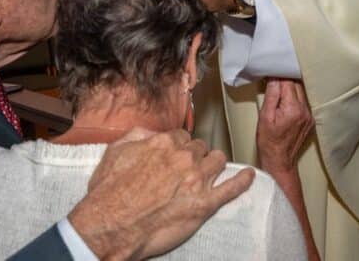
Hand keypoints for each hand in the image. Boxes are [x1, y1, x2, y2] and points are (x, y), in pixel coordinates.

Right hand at [68, 128, 254, 259]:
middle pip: (200, 148)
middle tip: (185, 169)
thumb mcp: (115, 152)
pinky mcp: (204, 204)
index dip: (178, 146)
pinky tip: (250, 176)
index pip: (181, 136)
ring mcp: (197, 180)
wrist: (111, 226)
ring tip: (209, 172)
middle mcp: (183, 157)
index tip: (175, 155)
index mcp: (163, 143)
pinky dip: (243, 181)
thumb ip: (136, 135)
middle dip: (194, 156)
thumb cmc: (109, 192)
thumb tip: (150, 132)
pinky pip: (232, 188)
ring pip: (217, 161)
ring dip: (213, 164)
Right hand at [256, 78, 313, 174]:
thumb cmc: (269, 142)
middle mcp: (304, 111)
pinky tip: (285, 102)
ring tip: (277, 92)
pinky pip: (302, 102)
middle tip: (273, 80)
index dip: (279, 75)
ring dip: (290, 89)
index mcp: (293, 109)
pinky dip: (294, 98)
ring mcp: (309, 116)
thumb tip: (274, 78)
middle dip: (285, 80)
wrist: (279, 160)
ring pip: (300, 92)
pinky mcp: (309, 120)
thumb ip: (272, 95)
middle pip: (297, 85)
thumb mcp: (265, 117)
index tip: (271, 72)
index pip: (288, 82)